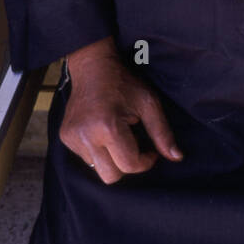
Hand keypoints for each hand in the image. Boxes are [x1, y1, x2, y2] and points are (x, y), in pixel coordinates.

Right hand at [59, 38, 182, 182]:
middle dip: (126, 165)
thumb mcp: (149, 104)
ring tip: (116, 134)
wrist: (92, 67)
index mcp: (107, 127)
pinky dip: (98, 151)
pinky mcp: (65, 137)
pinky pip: (87, 158)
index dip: (145, 162)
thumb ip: (162, 133)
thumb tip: (177, 158)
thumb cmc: (124, 83)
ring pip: (98, 168)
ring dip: (111, 158)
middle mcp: (86, 136)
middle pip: (111, 176)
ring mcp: (72, 138)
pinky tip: (102, 132)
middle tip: (134, 145)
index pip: (129, 165)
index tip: (151, 150)